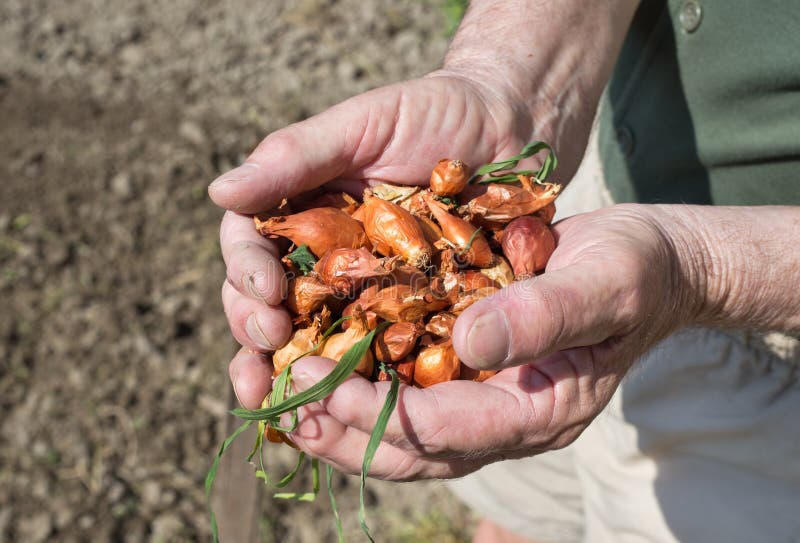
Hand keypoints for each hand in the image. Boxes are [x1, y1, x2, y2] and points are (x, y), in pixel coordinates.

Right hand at [211, 72, 543, 408]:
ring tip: (280, 399)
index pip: (249, 247)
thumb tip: (217, 192)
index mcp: (300, 210)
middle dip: (255, 329)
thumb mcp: (365, 124)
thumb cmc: (435, 114)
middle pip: (267, 302)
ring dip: (287, 372)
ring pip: (310, 339)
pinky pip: (374, 355)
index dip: (245, 272)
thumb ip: (296, 156)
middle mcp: (322, 256)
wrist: (511, 131)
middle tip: (266, 346)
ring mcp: (364, 292)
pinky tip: (344, 410)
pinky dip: (354, 382)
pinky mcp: (408, 318)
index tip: (264, 291)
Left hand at [281, 204, 697, 479]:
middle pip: (408, 452)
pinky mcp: (466, 365)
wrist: (647, 261)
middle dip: (337, 431)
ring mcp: (482, 394)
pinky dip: (353, 380)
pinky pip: (401, 387)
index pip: (447, 434)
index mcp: (539, 411)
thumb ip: (547, 315)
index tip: (315, 384)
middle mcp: (501, 416)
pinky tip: (311, 354)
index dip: (376, 416)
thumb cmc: (635, 269)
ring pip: (396, 431)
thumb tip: (470, 341)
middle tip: (276, 398)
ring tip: (273, 387)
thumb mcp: (604, 282)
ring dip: (333, 416)